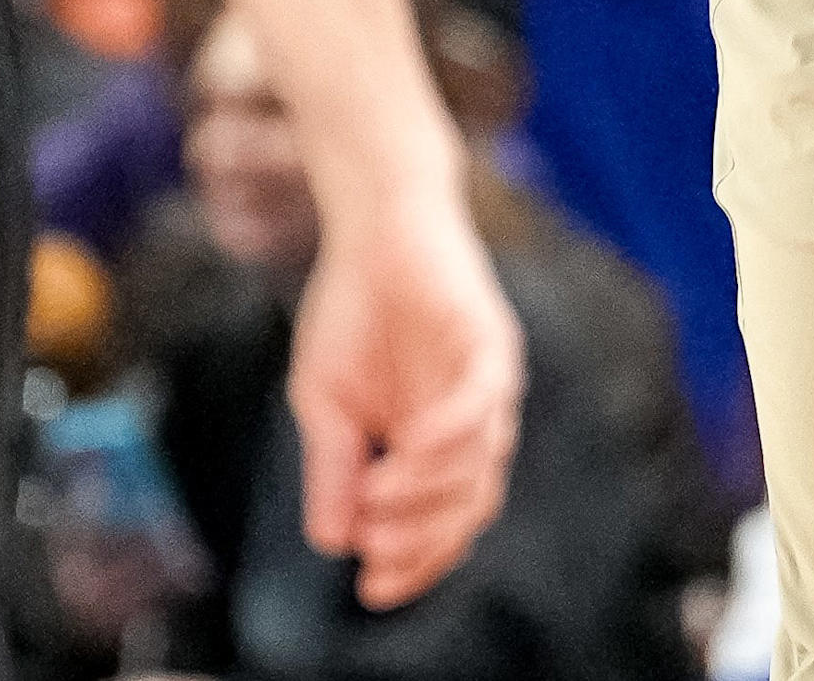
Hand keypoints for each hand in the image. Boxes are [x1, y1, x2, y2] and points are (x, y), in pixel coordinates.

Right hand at [286, 177, 523, 610]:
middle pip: (467, 508)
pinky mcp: (489, 339)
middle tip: (373, 556)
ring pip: (478, 464)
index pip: (443, 525)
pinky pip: (482, 400)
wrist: (369, 223)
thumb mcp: (324, 401)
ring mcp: (486, 384)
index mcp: (439, 447)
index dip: (414, 563)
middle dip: (421, 541)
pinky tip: (407, 447)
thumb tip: (331, 542)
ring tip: (374, 503)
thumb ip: (334, 467)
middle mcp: (474, 424)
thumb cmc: (352, 310)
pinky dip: (449, 432)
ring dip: (427, 494)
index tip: (371, 591)